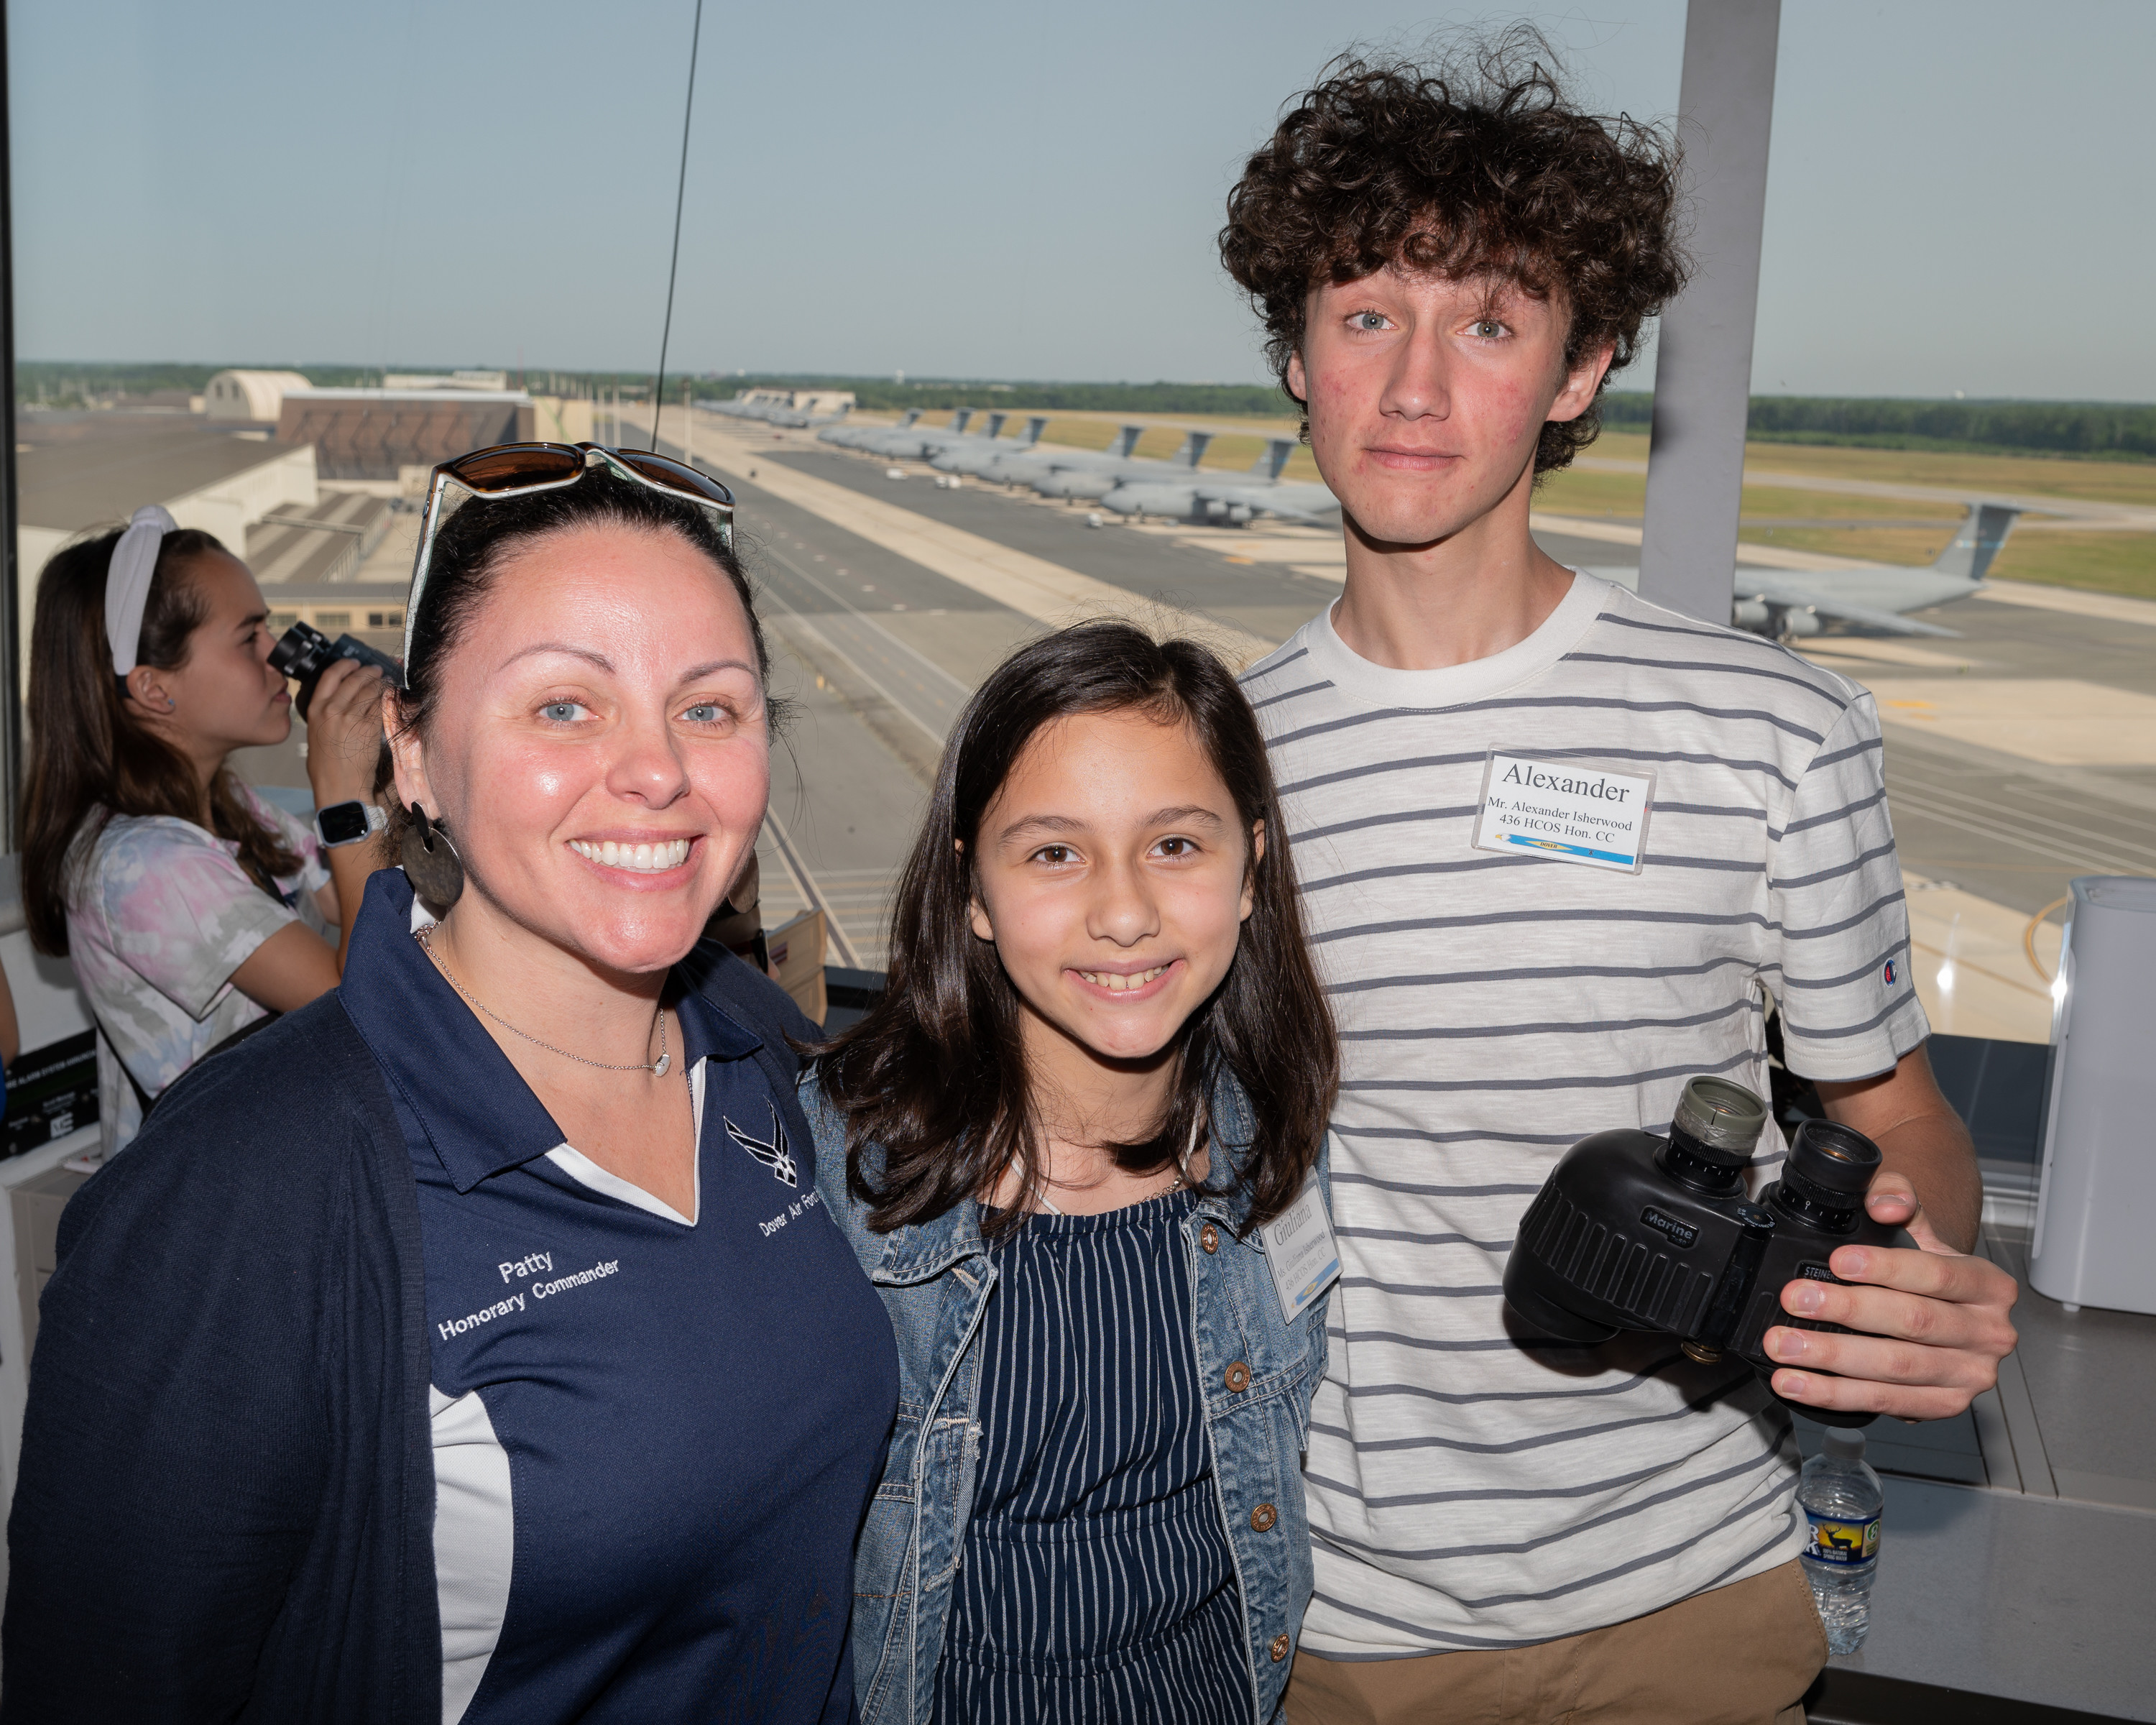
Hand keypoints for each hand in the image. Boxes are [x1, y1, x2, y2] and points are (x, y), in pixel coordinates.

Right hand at [301, 658, 387, 807]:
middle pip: (354, 680)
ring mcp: (351, 718)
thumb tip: (339, 701)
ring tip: (387, 681)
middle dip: (368, 672)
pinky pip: (382, 706)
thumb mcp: (316, 734)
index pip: (330, 676)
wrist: (339, 786)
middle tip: (377, 670)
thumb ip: (326, 715)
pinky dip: (388, 699)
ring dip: (381, 683)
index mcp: (315, 709)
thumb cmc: (326, 767)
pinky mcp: (370, 728)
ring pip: (370, 691)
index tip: (354, 662)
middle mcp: (332, 710)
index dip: (345, 665)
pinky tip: (392, 697)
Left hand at [1763, 1170, 2018, 1420]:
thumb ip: (1898, 1196)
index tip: (1837, 1262)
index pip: (1937, 1274)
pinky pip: (1884, 1402)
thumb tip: (1885, 1203)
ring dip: (1832, 1359)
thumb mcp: (1917, 1223)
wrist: (1939, 1304)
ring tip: (1784, 1346)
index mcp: (1990, 1285)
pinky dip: (1834, 1394)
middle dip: (1848, 1312)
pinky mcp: (1943, 1406)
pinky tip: (1797, 1383)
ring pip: (1896, 1369)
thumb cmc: (1923, 1263)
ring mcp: (1969, 1376)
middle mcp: (1989, 1334)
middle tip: (1798, 1301)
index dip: (1885, 1268)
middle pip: (1913, 1323)